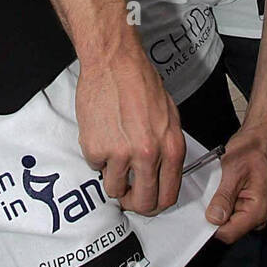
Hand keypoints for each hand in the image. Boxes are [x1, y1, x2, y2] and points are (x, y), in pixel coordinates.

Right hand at [75, 41, 184, 214]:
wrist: (114, 62)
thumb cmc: (141, 82)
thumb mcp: (169, 116)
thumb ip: (167, 148)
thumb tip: (163, 173)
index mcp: (171, 148)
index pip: (168, 195)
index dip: (155, 204)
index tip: (147, 201)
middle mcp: (148, 155)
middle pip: (142, 202)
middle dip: (133, 203)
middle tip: (126, 194)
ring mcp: (120, 154)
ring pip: (113, 189)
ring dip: (112, 177)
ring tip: (112, 153)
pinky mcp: (96, 148)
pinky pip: (95, 166)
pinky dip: (97, 155)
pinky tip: (102, 133)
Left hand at [205, 124, 266, 243]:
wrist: (262, 138)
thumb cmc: (253, 149)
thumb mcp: (234, 170)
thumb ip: (224, 197)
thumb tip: (213, 218)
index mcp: (258, 210)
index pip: (228, 233)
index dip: (211, 225)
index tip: (201, 211)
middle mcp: (258, 215)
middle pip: (227, 228)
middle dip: (215, 213)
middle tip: (212, 191)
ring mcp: (252, 211)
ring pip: (226, 219)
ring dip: (218, 205)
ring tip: (221, 184)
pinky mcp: (247, 205)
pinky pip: (229, 210)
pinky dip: (222, 199)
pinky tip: (223, 185)